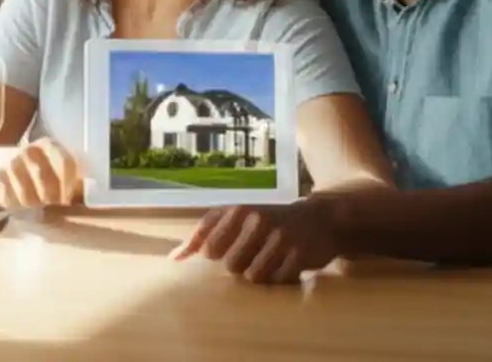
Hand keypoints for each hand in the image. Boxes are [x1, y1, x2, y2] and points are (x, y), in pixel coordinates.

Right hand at [0, 138, 81, 209]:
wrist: (8, 163)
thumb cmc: (44, 172)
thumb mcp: (61, 171)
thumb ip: (77, 181)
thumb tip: (93, 194)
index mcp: (51, 146)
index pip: (64, 162)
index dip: (68, 184)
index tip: (68, 200)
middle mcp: (31, 151)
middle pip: (44, 178)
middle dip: (50, 197)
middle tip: (51, 203)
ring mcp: (12, 162)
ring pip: (26, 194)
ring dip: (33, 204)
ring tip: (36, 203)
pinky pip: (8, 198)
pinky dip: (15, 205)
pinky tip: (19, 203)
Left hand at [169, 199, 338, 283]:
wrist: (318, 219)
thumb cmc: (267, 220)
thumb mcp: (234, 218)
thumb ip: (202, 236)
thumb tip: (173, 259)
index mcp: (238, 209)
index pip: (210, 248)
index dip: (219, 254)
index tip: (231, 246)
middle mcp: (258, 220)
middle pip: (231, 266)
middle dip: (241, 265)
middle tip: (256, 252)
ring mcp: (280, 237)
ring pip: (253, 277)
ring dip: (261, 274)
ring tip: (271, 259)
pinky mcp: (299, 254)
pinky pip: (276, 282)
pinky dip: (279, 278)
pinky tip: (286, 264)